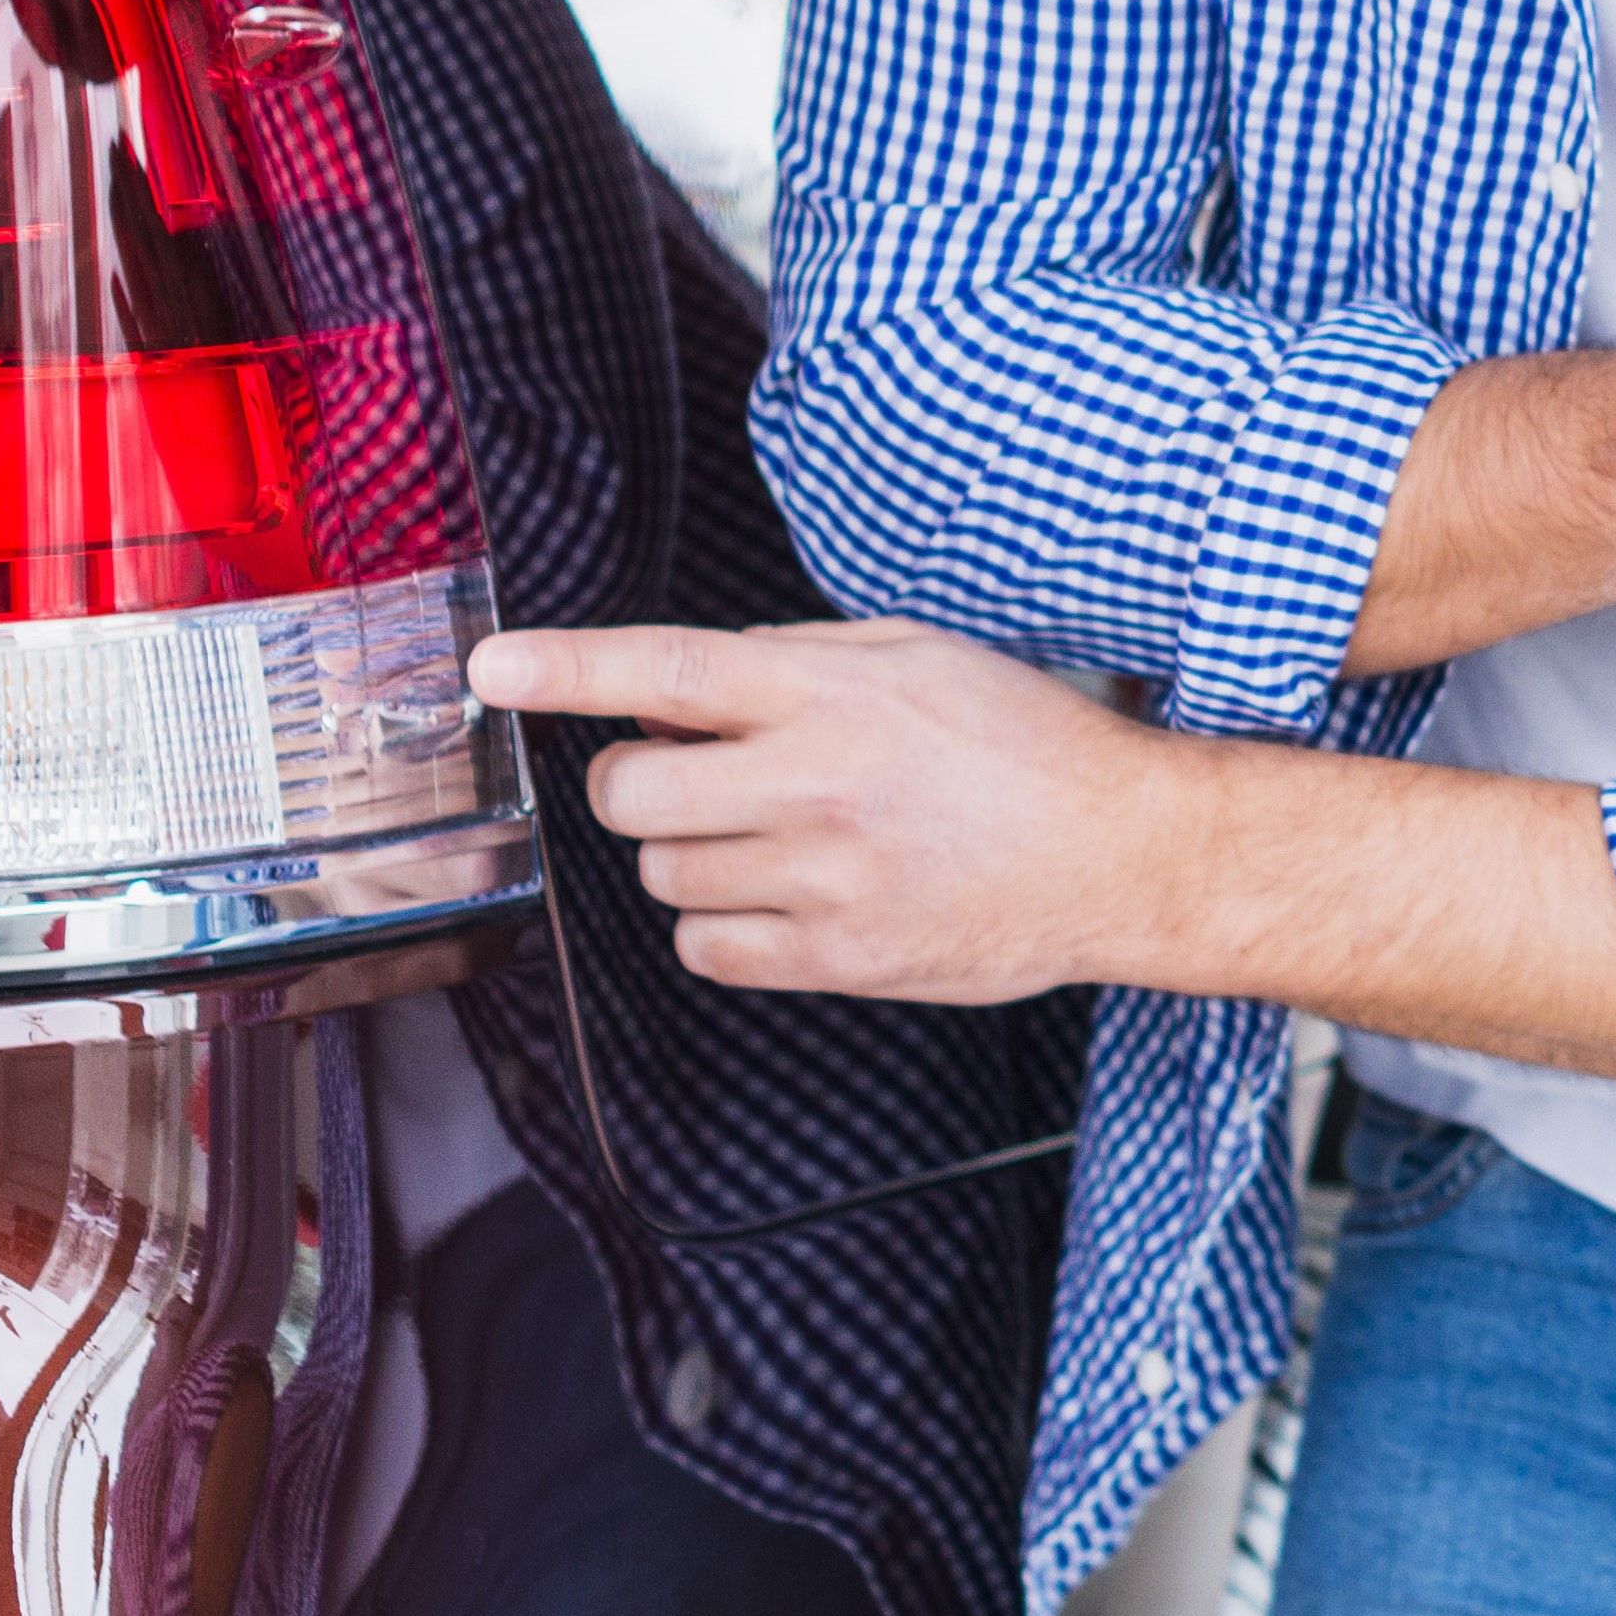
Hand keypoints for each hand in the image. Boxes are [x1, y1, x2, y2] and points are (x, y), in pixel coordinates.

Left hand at [467, 615, 1179, 1002]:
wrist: (1122, 854)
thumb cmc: (1023, 745)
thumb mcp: (913, 655)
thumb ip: (788, 660)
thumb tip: (671, 692)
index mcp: (835, 692)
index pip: (666, 671)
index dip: (564, 669)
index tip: (492, 671)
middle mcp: (819, 783)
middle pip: (632, 792)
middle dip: (639, 781)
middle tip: (695, 775)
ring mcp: (827, 880)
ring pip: (664, 873)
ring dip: (692, 851)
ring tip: (777, 837)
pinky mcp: (840, 960)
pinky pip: (706, 949)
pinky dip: (722, 926)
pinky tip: (787, 896)